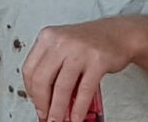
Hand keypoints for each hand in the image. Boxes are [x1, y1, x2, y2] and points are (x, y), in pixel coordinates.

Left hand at [22, 17, 147, 121]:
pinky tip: (75, 118)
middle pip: (41, 79)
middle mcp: (61, 42)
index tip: (35, 103)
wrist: (118, 33)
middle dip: (42, 103)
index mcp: (47, 37)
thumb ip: (51, 67)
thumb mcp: (63, 47)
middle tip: (45, 115)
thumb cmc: (88, 42)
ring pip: (62, 87)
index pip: (29, 69)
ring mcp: (79, 50)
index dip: (30, 91)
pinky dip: (78, 108)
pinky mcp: (97, 61)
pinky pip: (84, 90)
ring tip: (57, 120)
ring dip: (58, 110)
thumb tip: (43, 98)